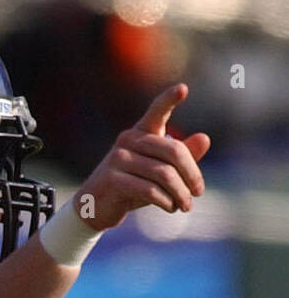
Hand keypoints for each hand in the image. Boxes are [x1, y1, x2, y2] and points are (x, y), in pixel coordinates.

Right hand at [77, 83, 209, 230]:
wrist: (94, 209)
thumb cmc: (131, 186)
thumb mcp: (158, 171)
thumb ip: (182, 156)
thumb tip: (205, 139)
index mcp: (141, 132)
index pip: (157, 112)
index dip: (169, 99)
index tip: (183, 88)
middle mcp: (128, 140)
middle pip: (173, 151)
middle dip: (191, 174)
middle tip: (199, 192)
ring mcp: (118, 159)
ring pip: (164, 175)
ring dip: (180, 193)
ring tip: (186, 205)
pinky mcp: (113, 180)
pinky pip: (150, 190)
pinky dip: (166, 201)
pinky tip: (170, 208)